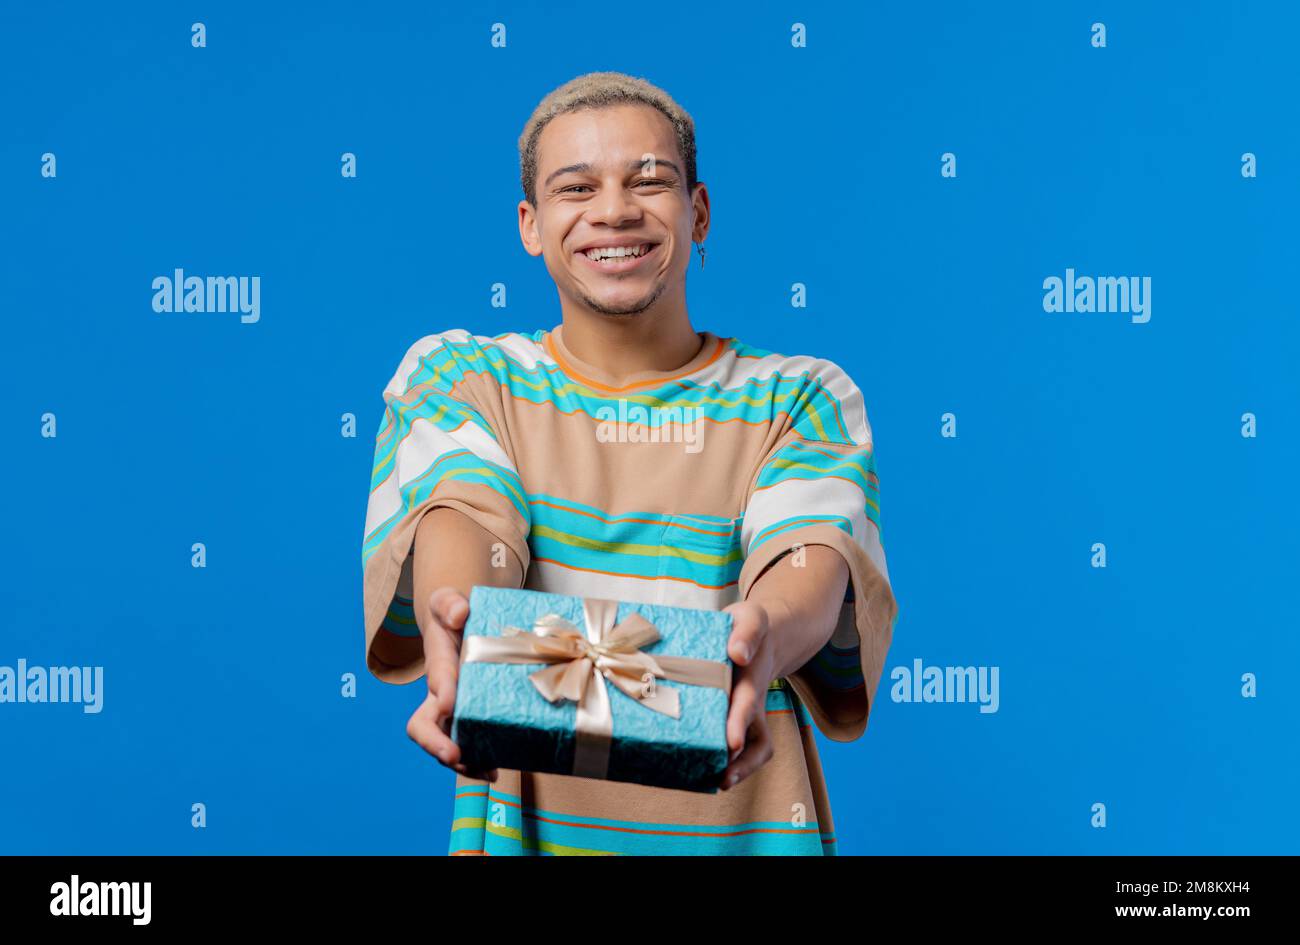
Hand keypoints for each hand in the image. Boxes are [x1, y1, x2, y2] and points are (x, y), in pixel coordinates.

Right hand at [404, 587, 498, 781]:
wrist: (459, 625)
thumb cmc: (452, 614)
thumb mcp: (446, 600)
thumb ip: (449, 604)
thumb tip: (460, 613)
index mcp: (438, 665)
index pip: (435, 681)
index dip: (441, 692)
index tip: (449, 702)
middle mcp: (442, 694)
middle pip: (427, 727)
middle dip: (438, 745)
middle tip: (455, 757)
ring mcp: (457, 710)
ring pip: (450, 743)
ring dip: (466, 762)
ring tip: (489, 771)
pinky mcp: (474, 717)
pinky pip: (474, 743)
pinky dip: (485, 758)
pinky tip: (502, 765)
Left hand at [718, 599, 778, 789]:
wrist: (769, 634)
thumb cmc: (750, 627)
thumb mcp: (751, 617)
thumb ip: (747, 631)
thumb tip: (738, 653)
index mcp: (752, 676)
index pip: (746, 702)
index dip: (739, 722)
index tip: (733, 744)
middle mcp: (754, 700)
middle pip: (756, 736)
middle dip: (742, 759)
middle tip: (723, 778)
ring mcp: (750, 713)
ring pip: (756, 748)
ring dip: (740, 769)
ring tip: (717, 784)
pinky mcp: (737, 717)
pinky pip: (743, 746)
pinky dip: (729, 761)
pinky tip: (703, 771)